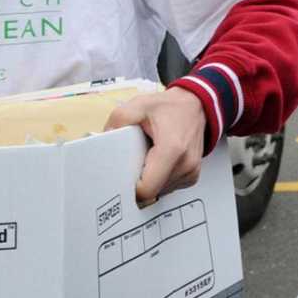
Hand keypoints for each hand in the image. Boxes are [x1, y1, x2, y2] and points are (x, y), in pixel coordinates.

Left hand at [108, 87, 208, 205]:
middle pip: (151, 192)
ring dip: (149, 180)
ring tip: (148, 158)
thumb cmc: (170, 107)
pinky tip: (158, 161)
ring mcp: (191, 172)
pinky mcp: (192, 176)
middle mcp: (186, 164)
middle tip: (133, 161)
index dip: (129, 186)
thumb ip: (117, 121)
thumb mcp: (138, 105)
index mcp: (172, 150)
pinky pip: (168, 188)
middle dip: (137, 181)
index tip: (121, 175)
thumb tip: (102, 140)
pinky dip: (159, 179)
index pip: (146, 190)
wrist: (196, 105)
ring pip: (159, 192)